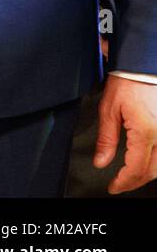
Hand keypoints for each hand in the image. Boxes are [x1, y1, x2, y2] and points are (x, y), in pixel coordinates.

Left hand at [94, 75, 156, 193]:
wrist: (144, 65)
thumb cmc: (128, 81)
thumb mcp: (109, 110)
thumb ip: (106, 139)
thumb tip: (101, 162)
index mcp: (146, 132)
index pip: (136, 169)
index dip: (124, 182)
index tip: (113, 187)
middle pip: (153, 171)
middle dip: (135, 181)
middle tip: (120, 183)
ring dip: (148, 173)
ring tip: (131, 175)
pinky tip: (147, 161)